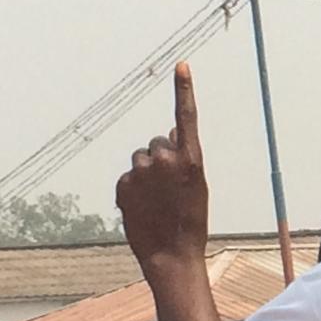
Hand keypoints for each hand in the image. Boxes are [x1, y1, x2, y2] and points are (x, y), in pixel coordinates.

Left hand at [117, 64, 210, 272]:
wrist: (172, 255)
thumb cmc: (190, 222)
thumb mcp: (196, 186)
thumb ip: (184, 157)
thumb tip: (169, 132)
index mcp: (191, 159)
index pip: (186, 116)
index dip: (184, 89)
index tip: (181, 65)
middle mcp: (166, 159)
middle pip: (156, 143)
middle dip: (160, 158)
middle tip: (168, 188)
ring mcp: (142, 171)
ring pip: (140, 159)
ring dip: (145, 174)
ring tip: (155, 201)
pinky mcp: (123, 183)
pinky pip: (128, 177)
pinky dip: (133, 190)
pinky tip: (143, 209)